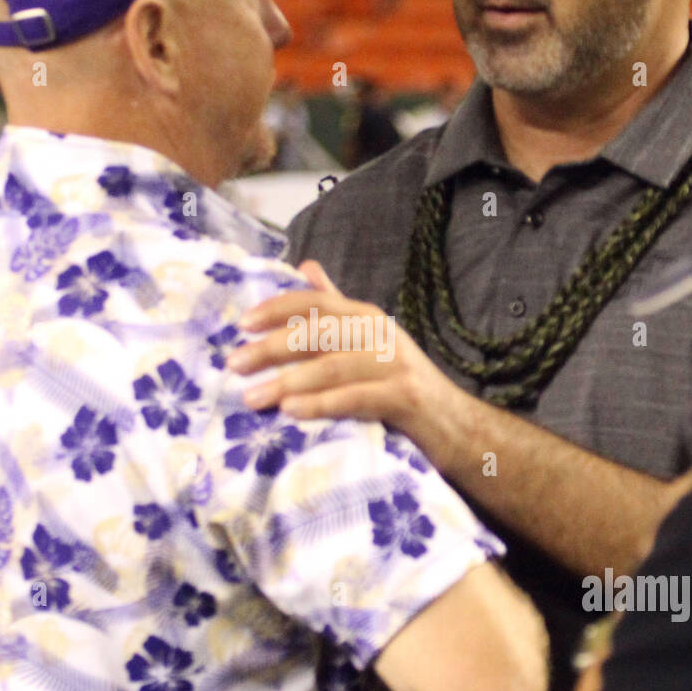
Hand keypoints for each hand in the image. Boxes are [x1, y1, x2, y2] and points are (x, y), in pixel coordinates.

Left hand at [227, 260, 465, 471]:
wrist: (457, 426)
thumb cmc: (402, 386)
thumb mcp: (369, 341)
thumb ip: (336, 307)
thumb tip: (305, 265)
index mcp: (367, 317)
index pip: (316, 302)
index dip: (278, 308)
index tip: (242, 323)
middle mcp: (381, 334)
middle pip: (319, 333)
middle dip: (272, 347)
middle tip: (234, 365)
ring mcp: (395, 365)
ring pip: (333, 366)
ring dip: (288, 381)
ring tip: (253, 398)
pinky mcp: (406, 398)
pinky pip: (357, 398)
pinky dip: (322, 404)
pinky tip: (293, 411)